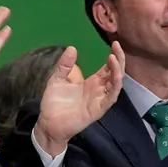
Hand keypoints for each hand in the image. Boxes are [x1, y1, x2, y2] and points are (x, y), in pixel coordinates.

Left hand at [34, 42, 124, 156]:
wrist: (48, 122)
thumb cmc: (54, 102)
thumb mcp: (57, 79)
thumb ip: (65, 65)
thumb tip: (72, 48)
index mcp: (92, 82)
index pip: (108, 67)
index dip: (113, 56)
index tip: (114, 43)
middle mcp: (99, 90)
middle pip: (115, 73)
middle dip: (119, 60)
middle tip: (117, 46)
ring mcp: (99, 100)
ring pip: (115, 85)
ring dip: (117, 71)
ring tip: (114, 58)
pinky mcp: (97, 110)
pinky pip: (110, 99)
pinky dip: (114, 87)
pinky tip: (115, 77)